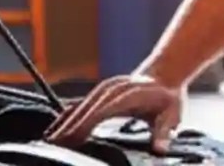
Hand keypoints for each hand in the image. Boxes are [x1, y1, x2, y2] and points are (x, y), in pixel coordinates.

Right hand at [42, 73, 184, 152]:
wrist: (165, 74)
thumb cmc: (167, 97)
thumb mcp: (172, 114)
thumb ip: (163, 131)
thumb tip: (159, 148)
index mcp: (130, 94)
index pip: (104, 109)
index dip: (88, 123)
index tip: (75, 138)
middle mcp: (114, 89)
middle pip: (87, 107)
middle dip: (71, 126)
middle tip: (56, 145)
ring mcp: (105, 88)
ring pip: (80, 105)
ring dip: (65, 121)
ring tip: (52, 140)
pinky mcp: (100, 92)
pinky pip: (80, 103)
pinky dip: (67, 115)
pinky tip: (56, 128)